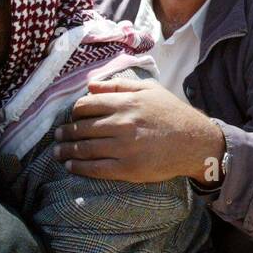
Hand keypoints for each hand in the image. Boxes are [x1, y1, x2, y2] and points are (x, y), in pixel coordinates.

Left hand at [53, 79, 226, 183]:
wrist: (195, 143)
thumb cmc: (172, 114)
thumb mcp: (150, 89)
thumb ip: (119, 84)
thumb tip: (90, 85)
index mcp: (125, 102)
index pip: (85, 105)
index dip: (74, 112)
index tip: (72, 117)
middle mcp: (121, 123)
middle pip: (81, 127)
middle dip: (65, 132)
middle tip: (57, 135)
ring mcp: (123, 147)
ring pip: (84, 148)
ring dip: (66, 150)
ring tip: (58, 151)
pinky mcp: (127, 168)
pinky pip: (95, 168)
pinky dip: (78, 167)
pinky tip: (70, 166)